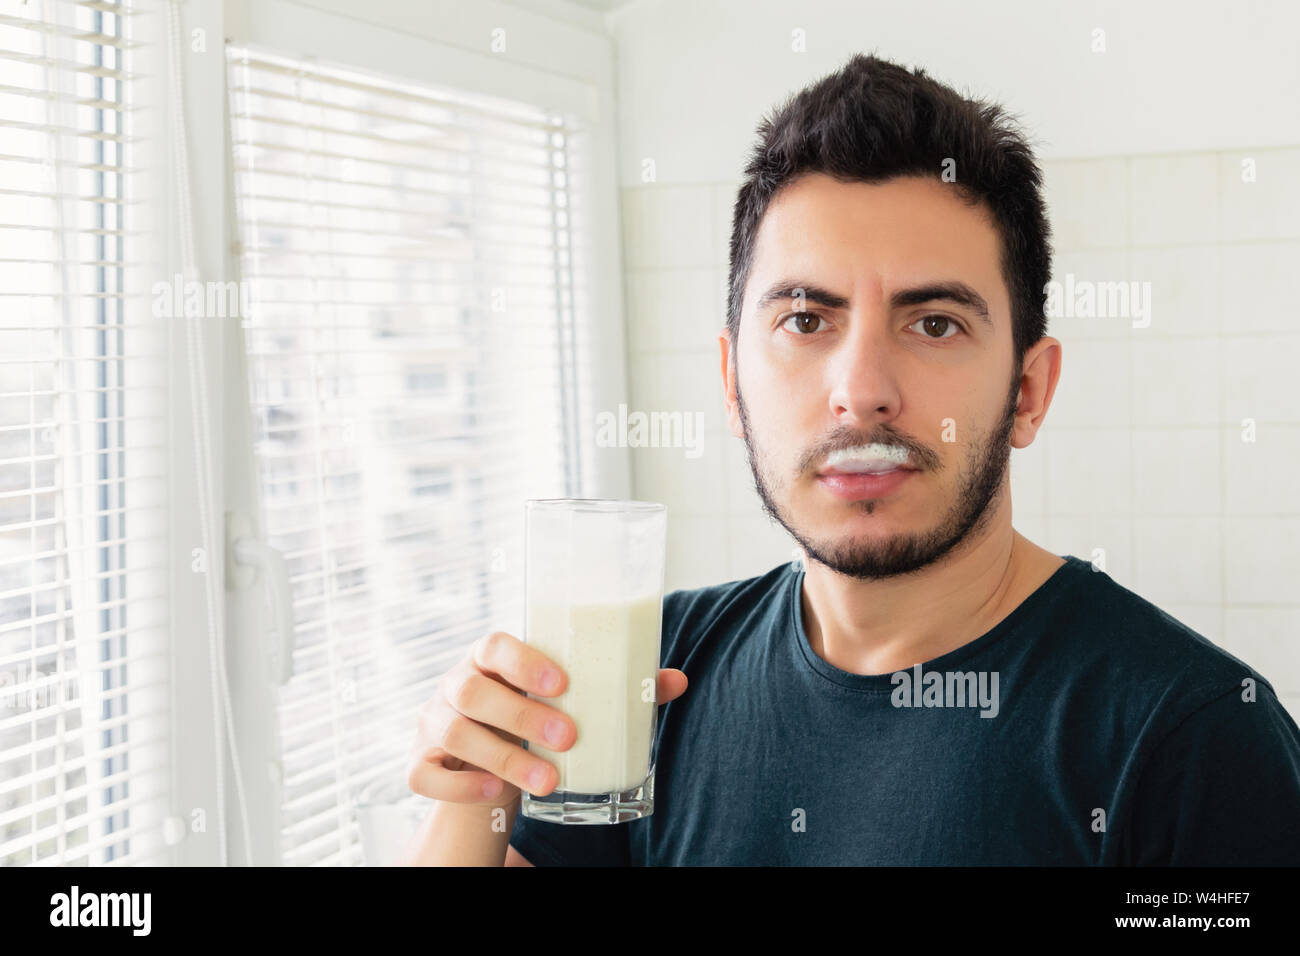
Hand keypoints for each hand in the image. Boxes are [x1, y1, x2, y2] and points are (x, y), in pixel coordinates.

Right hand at [406, 630, 688, 805]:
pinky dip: (460, 784)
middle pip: (472, 691)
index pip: (493, 644)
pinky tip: (497, 793)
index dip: (523, 659)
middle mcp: (454, 684)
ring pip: (453, 733)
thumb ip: (613, 690)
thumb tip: (676, 681)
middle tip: (568, 737)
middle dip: (520, 715)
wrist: (481, 760)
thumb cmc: (530, 718)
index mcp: (488, 660)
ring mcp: (431, 722)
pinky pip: (425, 772)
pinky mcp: (418, 761)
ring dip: (502, 757)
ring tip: (548, 781)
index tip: (562, 682)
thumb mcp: (563, 702)